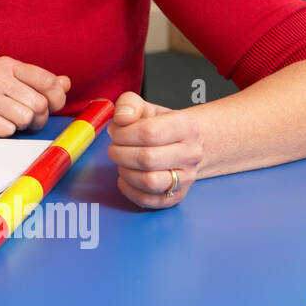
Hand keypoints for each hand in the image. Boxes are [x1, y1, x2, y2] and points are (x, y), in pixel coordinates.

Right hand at [0, 57, 69, 134]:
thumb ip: (31, 79)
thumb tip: (64, 82)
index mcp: (6, 64)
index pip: (48, 80)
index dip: (56, 98)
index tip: (50, 106)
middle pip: (39, 104)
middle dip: (38, 118)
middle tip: (26, 120)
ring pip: (24, 119)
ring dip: (19, 126)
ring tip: (5, 121)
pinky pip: (6, 130)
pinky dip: (2, 132)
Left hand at [106, 92, 201, 208]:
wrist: (182, 144)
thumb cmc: (159, 126)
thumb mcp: (145, 107)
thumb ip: (128, 105)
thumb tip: (121, 118)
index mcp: (185, 126)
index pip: (148, 132)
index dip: (123, 134)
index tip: (116, 132)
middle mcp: (191, 153)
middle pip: (147, 159)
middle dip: (120, 153)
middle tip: (115, 148)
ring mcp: (186, 177)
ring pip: (149, 182)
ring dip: (126, 172)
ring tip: (122, 162)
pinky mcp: (177, 196)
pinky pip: (147, 200)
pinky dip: (129, 189)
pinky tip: (126, 177)